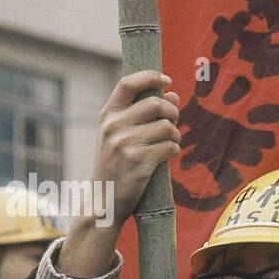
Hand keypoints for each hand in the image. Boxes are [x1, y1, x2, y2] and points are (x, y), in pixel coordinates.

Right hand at [59, 71, 180, 278]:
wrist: (103, 201)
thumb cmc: (114, 166)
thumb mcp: (117, 136)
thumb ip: (140, 114)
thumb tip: (172, 94)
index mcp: (107, 116)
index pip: (128, 84)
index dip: (151, 77)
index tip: (167, 81)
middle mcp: (114, 126)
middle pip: (156, 104)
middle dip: (172, 112)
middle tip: (173, 122)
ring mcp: (126, 144)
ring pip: (167, 126)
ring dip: (175, 135)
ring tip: (169, 143)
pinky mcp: (140, 162)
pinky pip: (170, 147)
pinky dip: (173, 150)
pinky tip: (167, 155)